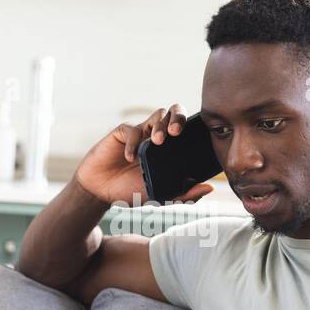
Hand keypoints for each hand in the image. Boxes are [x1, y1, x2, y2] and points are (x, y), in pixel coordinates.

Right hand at [75, 104, 214, 206]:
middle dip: (179, 117)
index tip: (196, 138)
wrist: (101, 192)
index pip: (187, 129)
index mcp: (170, 149)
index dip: (193, 128)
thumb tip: (209, 188)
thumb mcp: (160, 197)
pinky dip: (133, 142)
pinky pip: (132, 129)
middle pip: (174, 112)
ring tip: (158, 142)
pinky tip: (130, 158)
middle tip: (177, 132)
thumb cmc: (130, 192)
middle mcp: (157, 136)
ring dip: (160, 126)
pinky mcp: (122, 133)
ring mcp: (140, 133)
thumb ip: (184, 195)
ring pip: (157, 115)